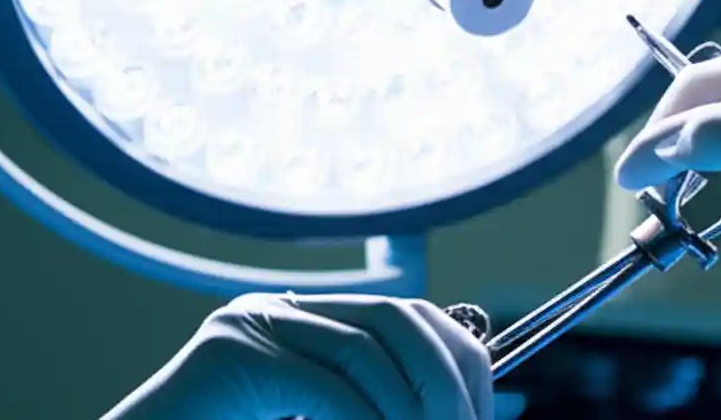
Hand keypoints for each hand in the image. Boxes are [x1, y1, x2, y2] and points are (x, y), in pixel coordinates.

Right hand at [104, 293, 492, 419]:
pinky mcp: (227, 352)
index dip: (461, 362)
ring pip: (366, 349)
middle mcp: (285, 311)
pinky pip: (323, 382)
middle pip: (400, 319)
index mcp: (315, 325)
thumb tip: (493, 414)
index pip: (413, 318)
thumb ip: (396, 414)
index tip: (487, 416)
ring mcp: (252, 322)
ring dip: (412, 410)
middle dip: (447, 381)